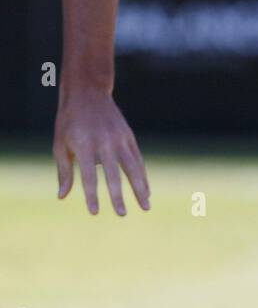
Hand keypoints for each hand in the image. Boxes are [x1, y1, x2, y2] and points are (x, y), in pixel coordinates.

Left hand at [53, 85, 149, 215]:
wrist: (88, 93)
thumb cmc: (69, 122)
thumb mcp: (60, 144)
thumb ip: (64, 171)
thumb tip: (63, 196)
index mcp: (84, 145)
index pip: (88, 176)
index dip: (91, 195)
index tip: (95, 212)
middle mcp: (104, 143)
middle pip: (114, 174)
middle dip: (118, 196)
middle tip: (122, 214)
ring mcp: (120, 139)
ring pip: (133, 168)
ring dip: (140, 188)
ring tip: (146, 206)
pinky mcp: (129, 137)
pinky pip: (138, 160)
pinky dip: (142, 176)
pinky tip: (146, 190)